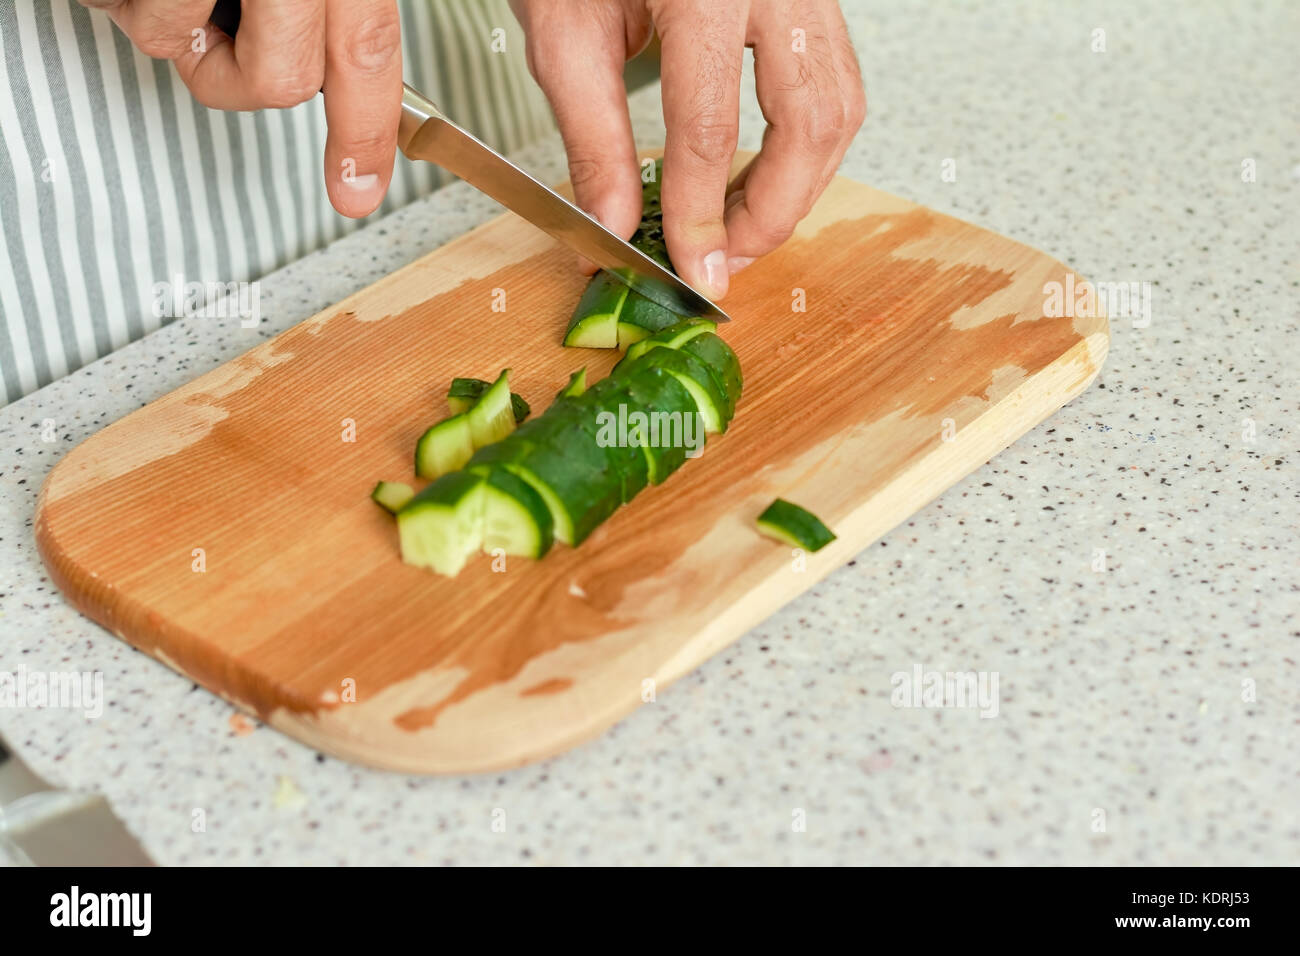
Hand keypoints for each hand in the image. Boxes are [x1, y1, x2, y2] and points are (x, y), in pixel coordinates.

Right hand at [83, 0, 402, 217]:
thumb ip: (325, 12)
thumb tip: (326, 77)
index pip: (367, 56)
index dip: (366, 132)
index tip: (357, 191)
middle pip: (281, 78)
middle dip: (240, 74)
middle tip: (218, 26)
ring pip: (177, 39)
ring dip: (165, 16)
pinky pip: (129, 12)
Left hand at [511, 0, 865, 299]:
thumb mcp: (565, 32)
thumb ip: (592, 136)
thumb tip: (612, 225)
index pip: (710, 125)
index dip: (699, 213)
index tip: (690, 269)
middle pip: (809, 123)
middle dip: (771, 212)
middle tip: (725, 260)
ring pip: (840, 108)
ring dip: (799, 187)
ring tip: (738, 227)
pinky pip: (835, 84)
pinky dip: (805, 147)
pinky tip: (759, 176)